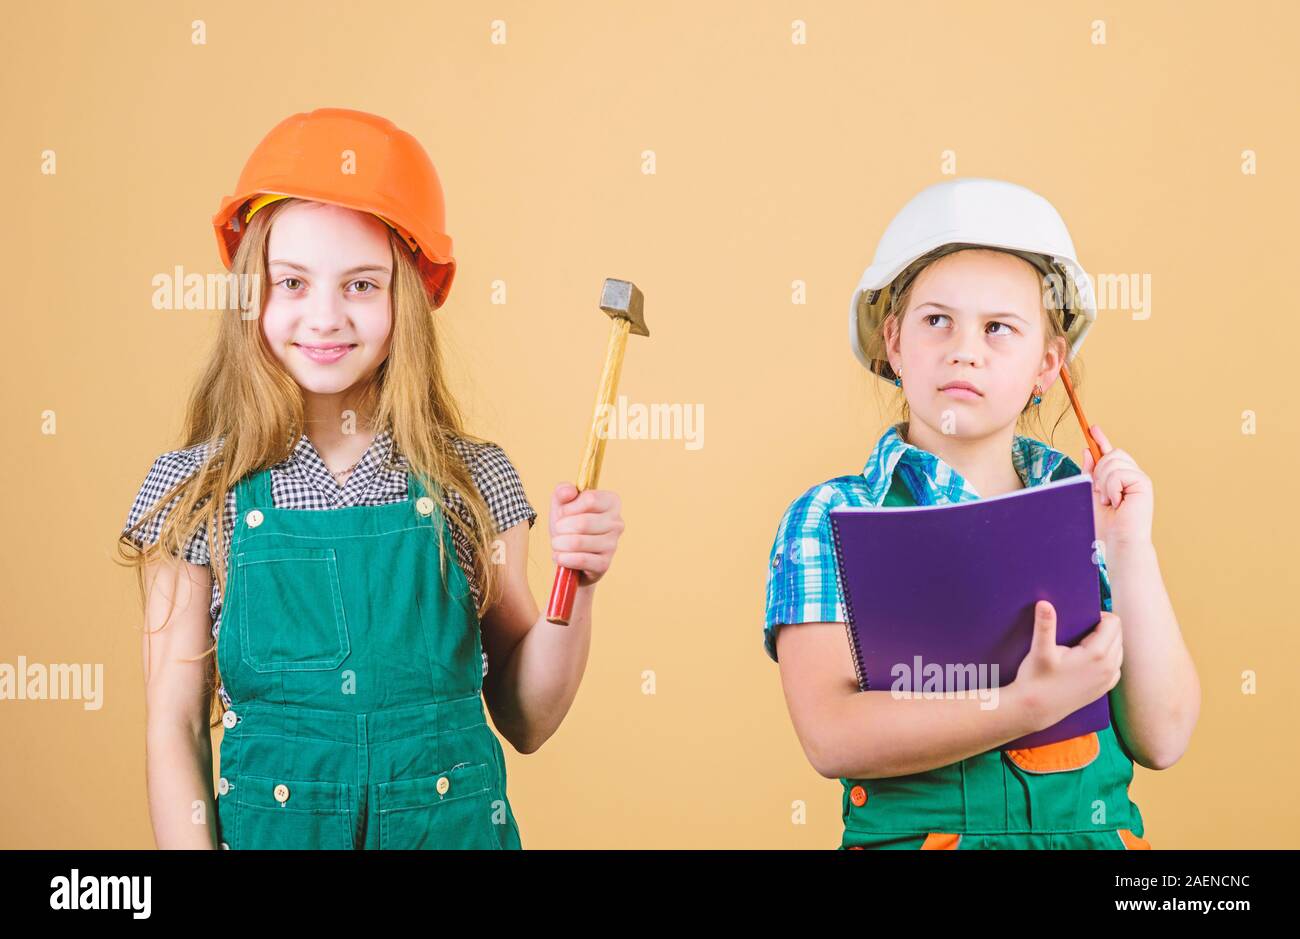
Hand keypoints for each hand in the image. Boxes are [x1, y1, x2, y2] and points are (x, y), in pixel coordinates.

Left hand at [549, 483, 623, 586]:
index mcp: (611, 502)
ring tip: (557, 544)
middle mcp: (617, 522)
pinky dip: (564, 558)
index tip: (563, 513)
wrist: (569, 554)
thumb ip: (563, 491)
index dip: (569, 507)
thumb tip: (569, 491)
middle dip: (561, 528)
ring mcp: (613, 544)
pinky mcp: (605, 563)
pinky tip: (560, 557)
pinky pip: (581, 560)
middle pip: (583, 522)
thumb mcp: (562, 504)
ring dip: (559, 544)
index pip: (590, 499)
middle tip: (557, 530)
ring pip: (578, 542)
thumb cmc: (568, 525)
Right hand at [1013, 600, 1122, 730]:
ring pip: (1119, 650)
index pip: (1113, 623)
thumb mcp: (1039, 650)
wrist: (1035, 709)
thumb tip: (1044, 603)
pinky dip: (1108, 658)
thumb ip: (1045, 625)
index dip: (1100, 615)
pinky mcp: (1103, 689)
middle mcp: (1108, 668)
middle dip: (1103, 627)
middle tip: (1080, 629)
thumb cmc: (1036, 679)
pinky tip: (1090, 659)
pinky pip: (1116, 667)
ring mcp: (1107, 680)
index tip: (1083, 618)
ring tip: (1083, 642)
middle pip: (1118, 635)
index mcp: (1097, 654)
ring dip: (1107, 642)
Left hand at [1081, 424, 1153, 547]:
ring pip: (1113, 461)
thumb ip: (1090, 473)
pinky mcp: (1143, 483)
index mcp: (1119, 478)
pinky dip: (1112, 488)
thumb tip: (1088, 450)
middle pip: (1112, 454)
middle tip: (1100, 494)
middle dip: (1099, 471)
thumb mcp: (1090, 493)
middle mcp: (1132, 475)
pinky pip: (1119, 473)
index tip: (1092, 428)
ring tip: (1109, 501)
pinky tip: (1117, 502)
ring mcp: (1139, 478)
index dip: (1101, 439)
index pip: (1110, 453)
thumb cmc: (1105, 523)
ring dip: (1104, 482)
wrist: (1118, 541)